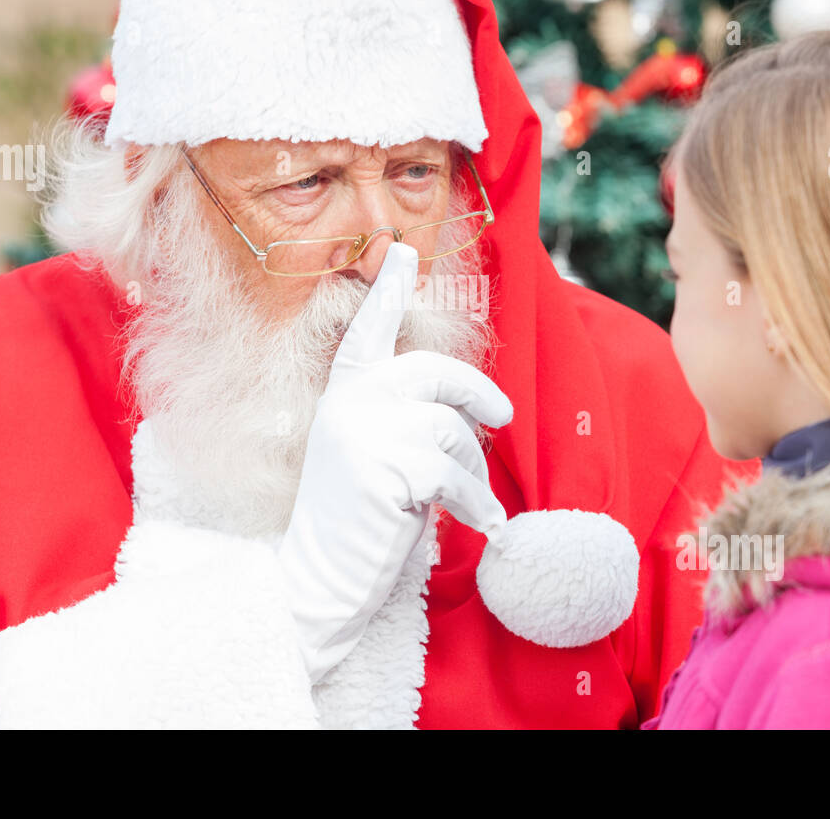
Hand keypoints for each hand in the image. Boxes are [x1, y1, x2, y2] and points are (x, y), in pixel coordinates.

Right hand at [277, 242, 512, 683]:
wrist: (325, 579)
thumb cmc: (360, 520)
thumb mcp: (376, 454)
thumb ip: (403, 418)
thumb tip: (465, 407)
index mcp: (344, 393)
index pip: (368, 330)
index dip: (387, 290)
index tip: (401, 250)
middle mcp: (349, 403)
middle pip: (432, 372)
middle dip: (476, 392)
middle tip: (504, 416)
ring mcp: (364, 431)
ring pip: (451, 429)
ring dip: (474, 469)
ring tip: (471, 502)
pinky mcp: (385, 466)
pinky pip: (455, 474)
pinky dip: (477, 503)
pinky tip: (486, 526)